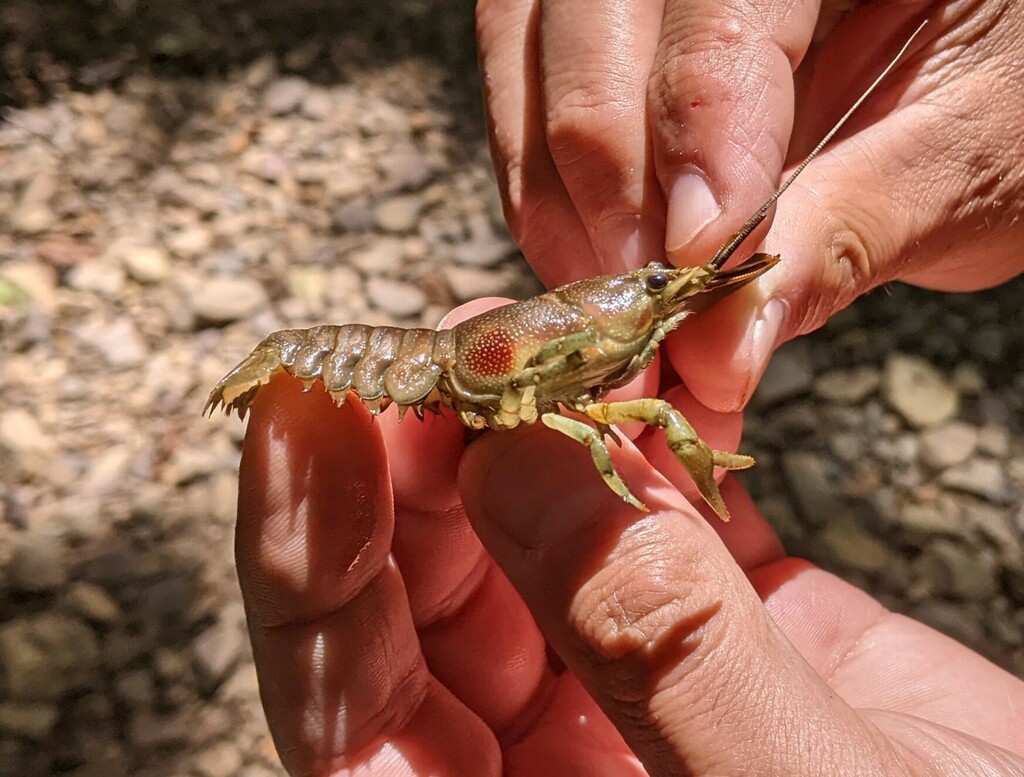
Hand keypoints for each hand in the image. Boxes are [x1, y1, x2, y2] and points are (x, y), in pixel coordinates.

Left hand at [236, 371, 1023, 775]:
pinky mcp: (715, 632)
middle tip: (448, 340)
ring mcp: (623, 694)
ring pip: (521, 542)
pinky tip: (635, 375)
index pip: (342, 697)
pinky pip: (640, 521)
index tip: (308, 407)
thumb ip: (650, 644)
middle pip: (417, 601)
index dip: (303, 549)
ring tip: (540, 333)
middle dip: (416, 459)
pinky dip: (634, 442)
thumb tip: (507, 463)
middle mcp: (538, 767)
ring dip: (520, 433)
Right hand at [478, 0, 1023, 411]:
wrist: (1003, 91)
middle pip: (587, 12)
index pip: (722, 11)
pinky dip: (542, 180)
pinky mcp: (617, 27)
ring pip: (531, 42)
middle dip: (599, 171)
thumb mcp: (964, 165)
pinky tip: (594, 254)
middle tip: (635, 308)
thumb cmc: (1020, 110)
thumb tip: (710, 357)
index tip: (687, 275)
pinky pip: (529, 82)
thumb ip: (842, 240)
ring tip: (612, 294)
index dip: (691, 140)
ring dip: (552, 185)